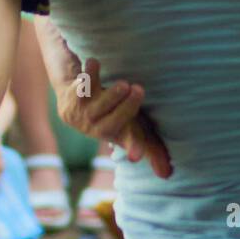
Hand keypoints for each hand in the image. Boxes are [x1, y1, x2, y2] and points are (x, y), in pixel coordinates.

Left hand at [58, 56, 170, 180]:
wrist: (75, 97)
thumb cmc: (112, 113)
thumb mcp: (133, 129)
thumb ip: (150, 148)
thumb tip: (166, 175)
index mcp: (118, 135)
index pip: (129, 144)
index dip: (135, 149)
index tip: (136, 156)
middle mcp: (99, 128)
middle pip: (112, 123)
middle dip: (126, 108)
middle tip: (138, 90)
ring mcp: (84, 112)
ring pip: (95, 107)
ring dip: (110, 95)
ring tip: (122, 84)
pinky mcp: (73, 96)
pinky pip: (81, 86)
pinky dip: (88, 74)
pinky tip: (94, 63)